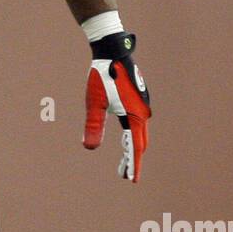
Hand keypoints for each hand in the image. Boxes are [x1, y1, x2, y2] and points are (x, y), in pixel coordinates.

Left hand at [82, 31, 151, 181]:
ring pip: (139, 132)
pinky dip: (133, 134)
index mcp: (134, 116)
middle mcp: (143, 111)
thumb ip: (94, 126)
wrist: (112, 51)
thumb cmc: (102, 76)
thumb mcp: (94, 103)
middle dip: (132, 159)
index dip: (132, 165)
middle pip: (139, 142)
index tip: (131, 180)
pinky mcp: (139, 98)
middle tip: (124, 175)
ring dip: (132, 147)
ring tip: (124, 160)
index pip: (134, 147)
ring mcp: (143, 104)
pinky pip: (138, 122)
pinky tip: (126, 136)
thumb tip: (90, 148)